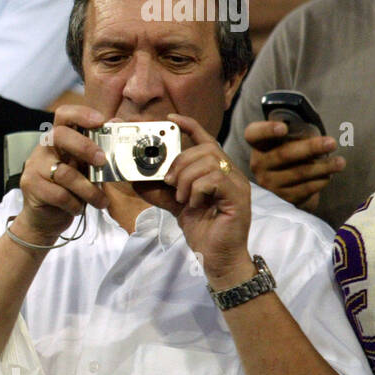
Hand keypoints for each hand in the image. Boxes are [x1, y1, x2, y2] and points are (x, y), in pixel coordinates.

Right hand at [14, 104, 109, 241]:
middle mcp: (44, 149)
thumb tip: (118, 125)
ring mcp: (34, 166)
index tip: (100, 121)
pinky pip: (59, 194)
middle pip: (59, 135)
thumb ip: (99, 152)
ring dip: (88, 190)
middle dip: (85, 146)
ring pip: (65, 173)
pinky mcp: (30, 185)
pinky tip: (78, 208)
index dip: (81, 114)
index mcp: (59, 140)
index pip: (64, 115)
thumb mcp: (86, 170)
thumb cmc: (69, 191)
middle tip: (102, 161)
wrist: (45, 219)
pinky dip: (74, 204)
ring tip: (101, 201)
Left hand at [141, 113, 252, 284]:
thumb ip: (158, 190)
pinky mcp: (238, 196)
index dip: (189, 125)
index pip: (205, 139)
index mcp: (216, 170)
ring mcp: (237, 183)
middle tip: (170, 182)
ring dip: (187, 178)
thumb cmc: (202, 229)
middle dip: (181, 161)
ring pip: (208, 161)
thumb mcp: (173, 205)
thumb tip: (135, 178)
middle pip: (205, 148)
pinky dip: (197, 190)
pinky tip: (193, 204)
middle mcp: (230, 172)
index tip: (170, 118)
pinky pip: (215, 179)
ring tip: (182, 197)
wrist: (217, 257)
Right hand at [245, 120, 342, 211]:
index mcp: (259, 145)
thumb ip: (297, 132)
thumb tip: (315, 133)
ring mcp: (269, 183)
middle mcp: (259, 164)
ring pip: (299, 173)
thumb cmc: (292, 155)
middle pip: (284, 154)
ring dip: (323, 167)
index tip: (284, 127)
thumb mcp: (289, 141)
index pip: (254, 134)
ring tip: (340, 162)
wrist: (288, 185)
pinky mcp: (283, 198)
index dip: (267, 130)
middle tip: (331, 143)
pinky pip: (306, 188)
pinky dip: (321, 180)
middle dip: (310, 148)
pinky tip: (329, 175)